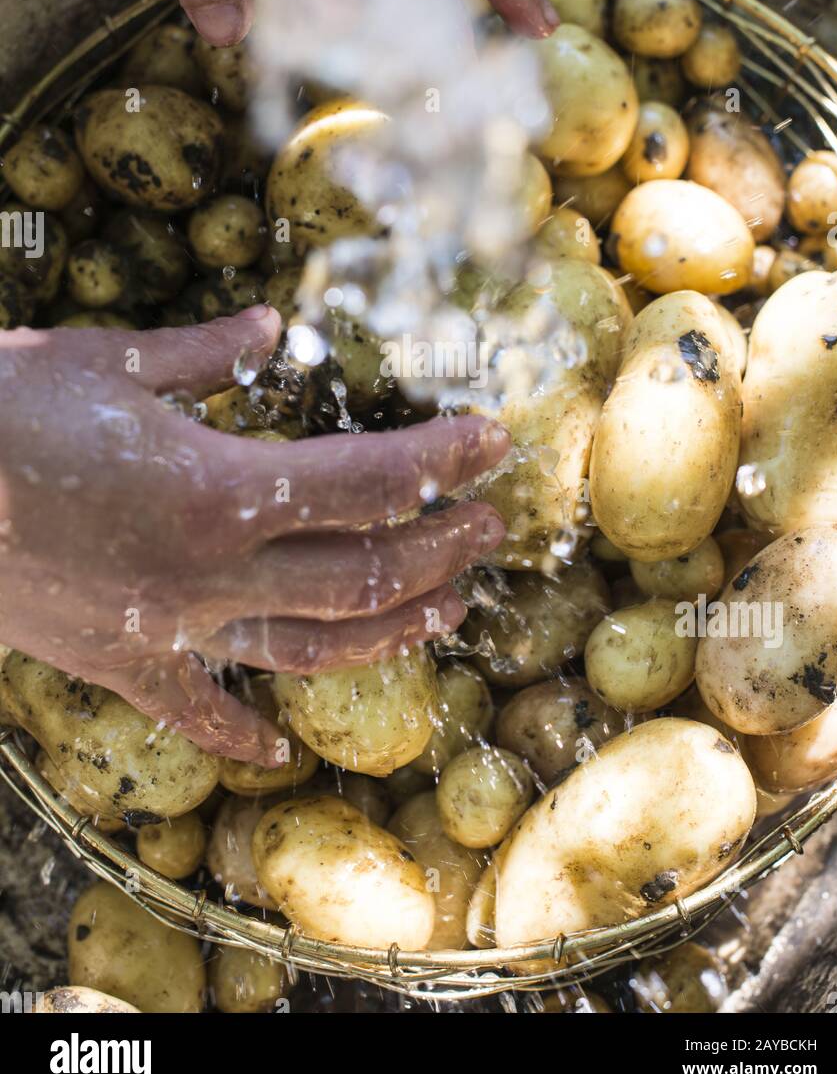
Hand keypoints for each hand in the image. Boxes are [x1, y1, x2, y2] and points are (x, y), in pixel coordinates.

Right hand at [0, 307, 508, 761]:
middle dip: (442, 547)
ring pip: (310, 646)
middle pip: (363, 571)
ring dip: (391, 632)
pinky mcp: (118, 661)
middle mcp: (212, 571)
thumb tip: (270, 324)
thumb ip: (205, 353)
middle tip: (492, 525)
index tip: (493, 442)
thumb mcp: (105, 360)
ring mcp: (170, 628)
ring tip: (450, 612)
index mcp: (221, 488)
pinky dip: (237, 735)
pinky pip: (192, 712)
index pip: (369, 482)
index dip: (442, 462)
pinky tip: (274, 749)